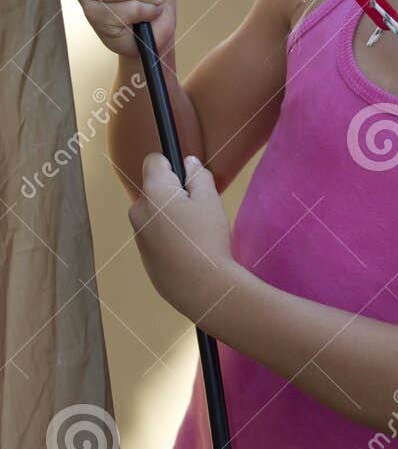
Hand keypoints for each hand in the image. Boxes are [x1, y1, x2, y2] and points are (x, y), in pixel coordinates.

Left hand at [128, 154, 232, 324]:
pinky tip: (188, 249)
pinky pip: (156, 233)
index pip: (154, 160)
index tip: (189, 179)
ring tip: (195, 233)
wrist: (201, 288)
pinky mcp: (143, 254)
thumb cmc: (207, 240)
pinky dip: (169, 235)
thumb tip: (189, 163)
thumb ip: (198, 175)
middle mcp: (138, 210)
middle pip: (155, 188)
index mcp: (153, 192)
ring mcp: (138, 233)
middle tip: (198, 210)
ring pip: (156, 211)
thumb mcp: (210, 200)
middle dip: (173, 192)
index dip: (173, 165)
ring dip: (171, 214)